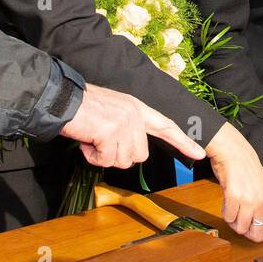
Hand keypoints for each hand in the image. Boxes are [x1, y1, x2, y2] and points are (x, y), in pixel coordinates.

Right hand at [59, 84, 205, 168]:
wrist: (63, 101)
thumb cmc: (83, 108)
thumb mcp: (113, 112)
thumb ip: (127, 128)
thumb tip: (132, 151)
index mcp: (137, 108)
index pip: (166, 126)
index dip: (183, 142)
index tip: (199, 154)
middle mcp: (135, 114)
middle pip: (139, 155)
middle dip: (119, 154)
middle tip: (101, 141)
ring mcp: (125, 123)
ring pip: (123, 160)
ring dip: (104, 156)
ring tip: (92, 138)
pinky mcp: (111, 132)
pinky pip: (106, 160)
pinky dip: (93, 156)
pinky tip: (87, 141)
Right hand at [206, 124, 262, 244]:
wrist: (235, 152)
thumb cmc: (246, 172)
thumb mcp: (262, 188)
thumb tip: (260, 224)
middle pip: (257, 235)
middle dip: (248, 232)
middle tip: (242, 219)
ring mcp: (249, 200)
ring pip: (241, 228)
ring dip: (234, 221)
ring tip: (234, 205)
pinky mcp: (235, 197)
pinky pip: (228, 218)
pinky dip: (226, 212)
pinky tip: (228, 199)